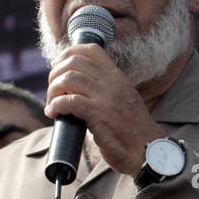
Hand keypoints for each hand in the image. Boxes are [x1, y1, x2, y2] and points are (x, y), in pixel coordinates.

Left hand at [43, 44, 163, 176]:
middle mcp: (111, 81)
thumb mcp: (123, 99)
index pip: (91, 49)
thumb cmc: (132, 130)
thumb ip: (105, 89)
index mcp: (116, 76)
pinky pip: (68, 101)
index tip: (58, 67)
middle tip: (52, 90)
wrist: (147, 149)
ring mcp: (105, 97)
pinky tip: (54, 114)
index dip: (68, 53)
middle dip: (55, 73)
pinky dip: (55, 106)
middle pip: (74, 62)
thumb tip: (78, 88)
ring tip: (52, 103)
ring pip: (68, 79)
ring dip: (53, 91)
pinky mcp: (98, 114)